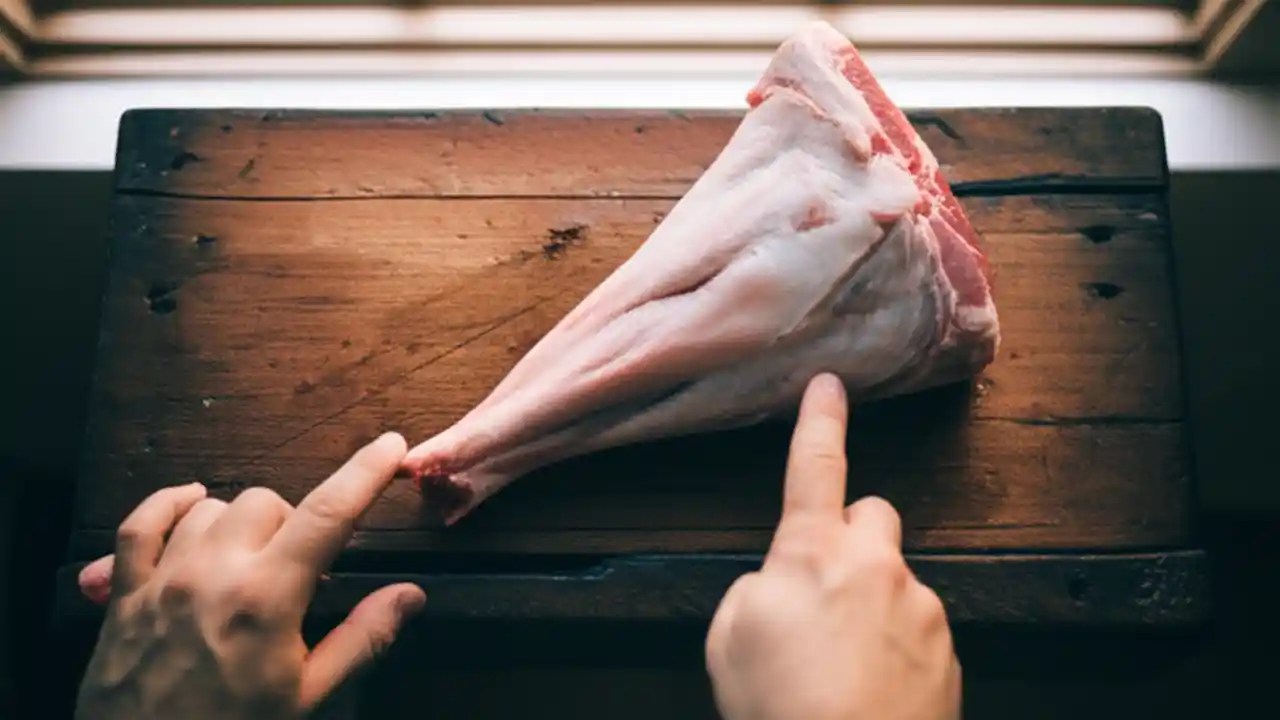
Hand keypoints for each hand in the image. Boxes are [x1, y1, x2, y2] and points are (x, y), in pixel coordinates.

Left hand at [74, 432, 425, 719]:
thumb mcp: (307, 697)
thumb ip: (361, 640)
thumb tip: (409, 596)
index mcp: (266, 598)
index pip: (328, 514)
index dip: (365, 473)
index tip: (390, 446)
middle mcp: (213, 572)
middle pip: (268, 502)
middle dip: (295, 524)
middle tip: (300, 572)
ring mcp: (163, 577)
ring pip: (211, 507)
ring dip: (239, 522)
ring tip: (250, 560)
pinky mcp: (125, 592)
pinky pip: (140, 522)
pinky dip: (168, 505)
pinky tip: (190, 506)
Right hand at [704, 374, 960, 719]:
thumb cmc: (779, 706)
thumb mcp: (728, 638)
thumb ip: (758, 589)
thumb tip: (783, 585)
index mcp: (813, 553)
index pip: (815, 464)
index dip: (819, 419)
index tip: (829, 385)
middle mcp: (876, 567)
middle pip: (872, 517)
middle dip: (851, 537)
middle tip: (823, 587)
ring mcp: (919, 609)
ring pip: (894, 582)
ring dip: (871, 605)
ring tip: (838, 666)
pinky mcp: (948, 652)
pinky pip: (917, 631)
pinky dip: (894, 649)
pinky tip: (868, 689)